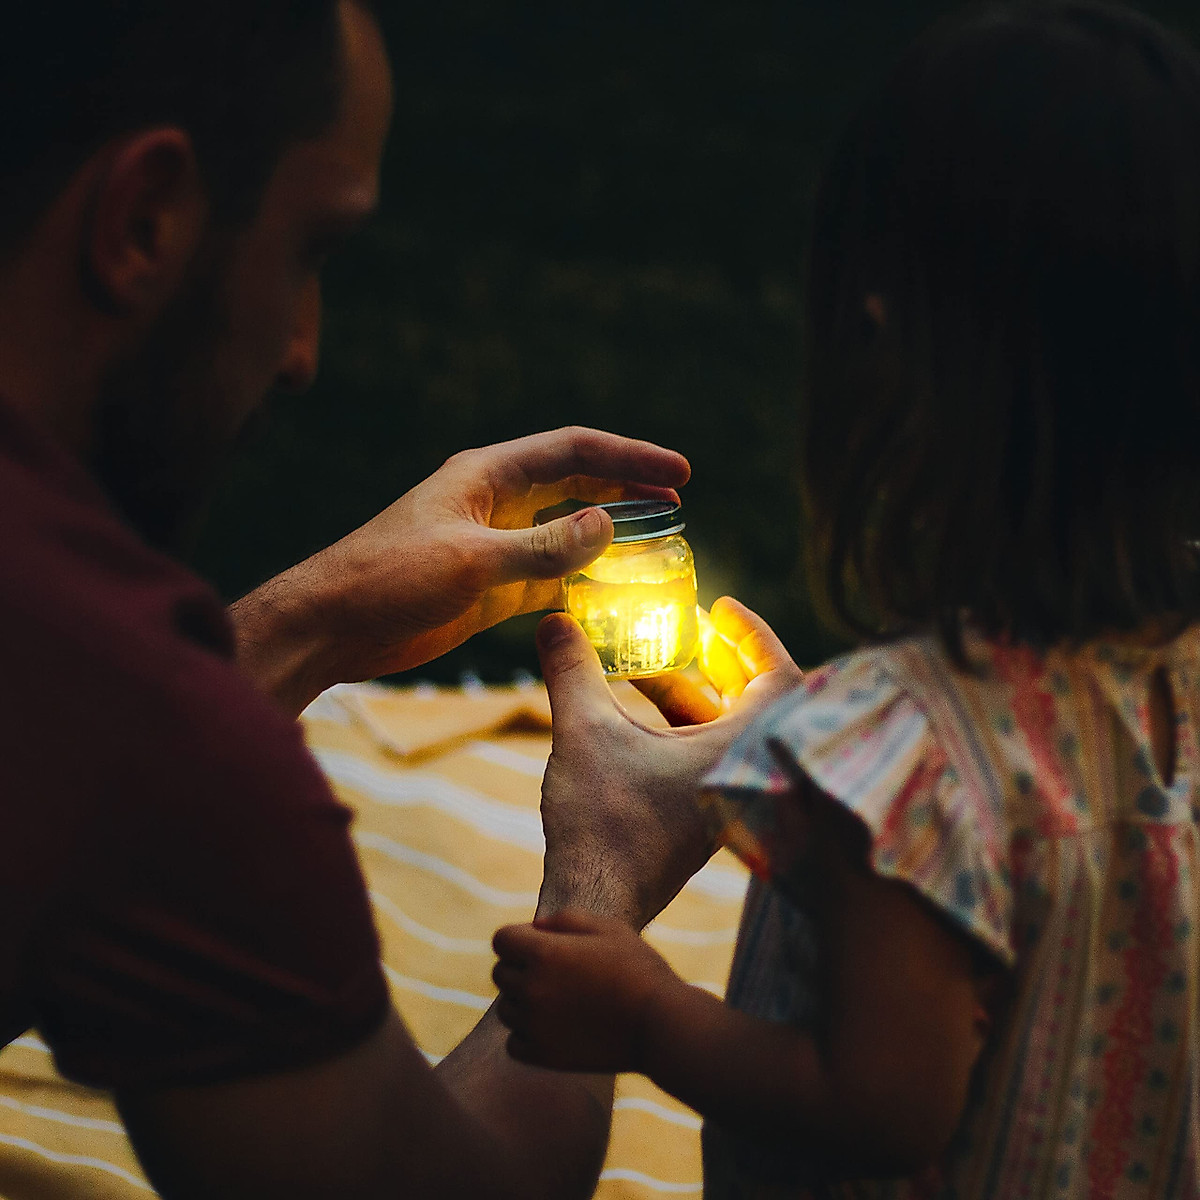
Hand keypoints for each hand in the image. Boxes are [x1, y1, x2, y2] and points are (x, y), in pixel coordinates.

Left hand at [230, 427, 688, 712]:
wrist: (332, 626)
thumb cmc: (388, 578)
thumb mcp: (471, 561)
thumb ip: (542, 546)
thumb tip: (606, 526)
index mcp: (488, 475)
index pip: (574, 451)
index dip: (629, 456)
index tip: (678, 472)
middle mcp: (496, 502)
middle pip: (576, 483)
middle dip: (627, 486)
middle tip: (678, 499)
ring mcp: (495, 544)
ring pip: (566, 529)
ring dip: (608, 532)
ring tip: (658, 539)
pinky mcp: (489, 586)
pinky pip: (550, 573)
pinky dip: (583, 577)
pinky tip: (612, 587)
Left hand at [493, 910, 681, 1072]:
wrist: (660, 1024)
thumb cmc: (638, 968)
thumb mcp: (608, 928)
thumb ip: (565, 920)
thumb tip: (535, 928)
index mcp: (544, 952)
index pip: (501, 940)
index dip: (520, 938)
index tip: (543, 944)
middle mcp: (531, 988)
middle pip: (501, 973)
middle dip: (521, 967)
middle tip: (558, 973)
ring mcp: (535, 1025)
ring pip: (506, 1008)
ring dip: (524, 1001)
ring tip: (561, 1000)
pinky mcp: (544, 1056)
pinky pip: (514, 1042)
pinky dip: (527, 1035)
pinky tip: (554, 1027)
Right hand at [534, 596, 802, 928]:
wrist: (595, 902)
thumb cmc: (602, 823)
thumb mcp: (584, 731)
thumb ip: (572, 670)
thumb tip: (553, 619)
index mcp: (739, 753)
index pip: (779, 678)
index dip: (753, 635)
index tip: (721, 607)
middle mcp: (743, 776)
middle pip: (754, 700)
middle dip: (721, 657)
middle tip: (691, 626)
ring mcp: (724, 799)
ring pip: (724, 728)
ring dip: (693, 690)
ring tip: (649, 656)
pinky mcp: (701, 815)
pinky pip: (706, 753)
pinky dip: (681, 723)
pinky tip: (636, 702)